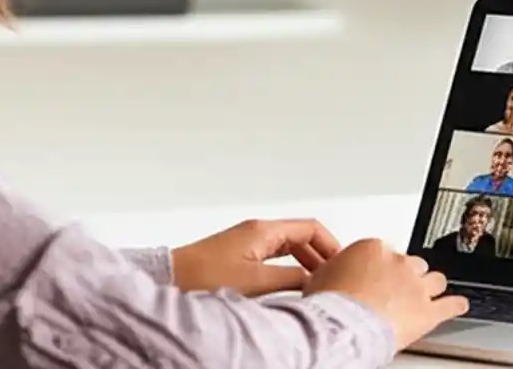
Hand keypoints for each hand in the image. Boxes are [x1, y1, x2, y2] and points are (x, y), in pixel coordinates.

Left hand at [171, 218, 339, 296]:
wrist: (170, 278)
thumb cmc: (204, 276)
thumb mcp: (256, 281)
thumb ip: (290, 279)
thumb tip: (315, 280)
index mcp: (264, 230)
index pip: (311, 228)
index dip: (331, 245)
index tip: (342, 263)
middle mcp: (258, 231)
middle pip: (301, 237)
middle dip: (320, 255)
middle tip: (333, 276)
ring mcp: (247, 242)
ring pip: (288, 248)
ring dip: (305, 262)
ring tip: (317, 283)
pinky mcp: (238, 254)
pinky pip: (274, 256)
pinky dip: (288, 267)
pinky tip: (291, 285)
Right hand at [305, 239, 468, 351]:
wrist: (344, 326)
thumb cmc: (331, 304)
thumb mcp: (320, 277)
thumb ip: (335, 270)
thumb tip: (330, 274)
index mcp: (373, 249)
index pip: (384, 251)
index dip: (381, 266)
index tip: (377, 274)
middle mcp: (398, 263)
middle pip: (412, 263)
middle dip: (407, 274)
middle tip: (399, 285)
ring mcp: (416, 286)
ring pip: (434, 279)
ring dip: (431, 286)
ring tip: (432, 290)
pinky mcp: (428, 311)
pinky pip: (450, 305)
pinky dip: (455, 305)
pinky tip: (459, 305)